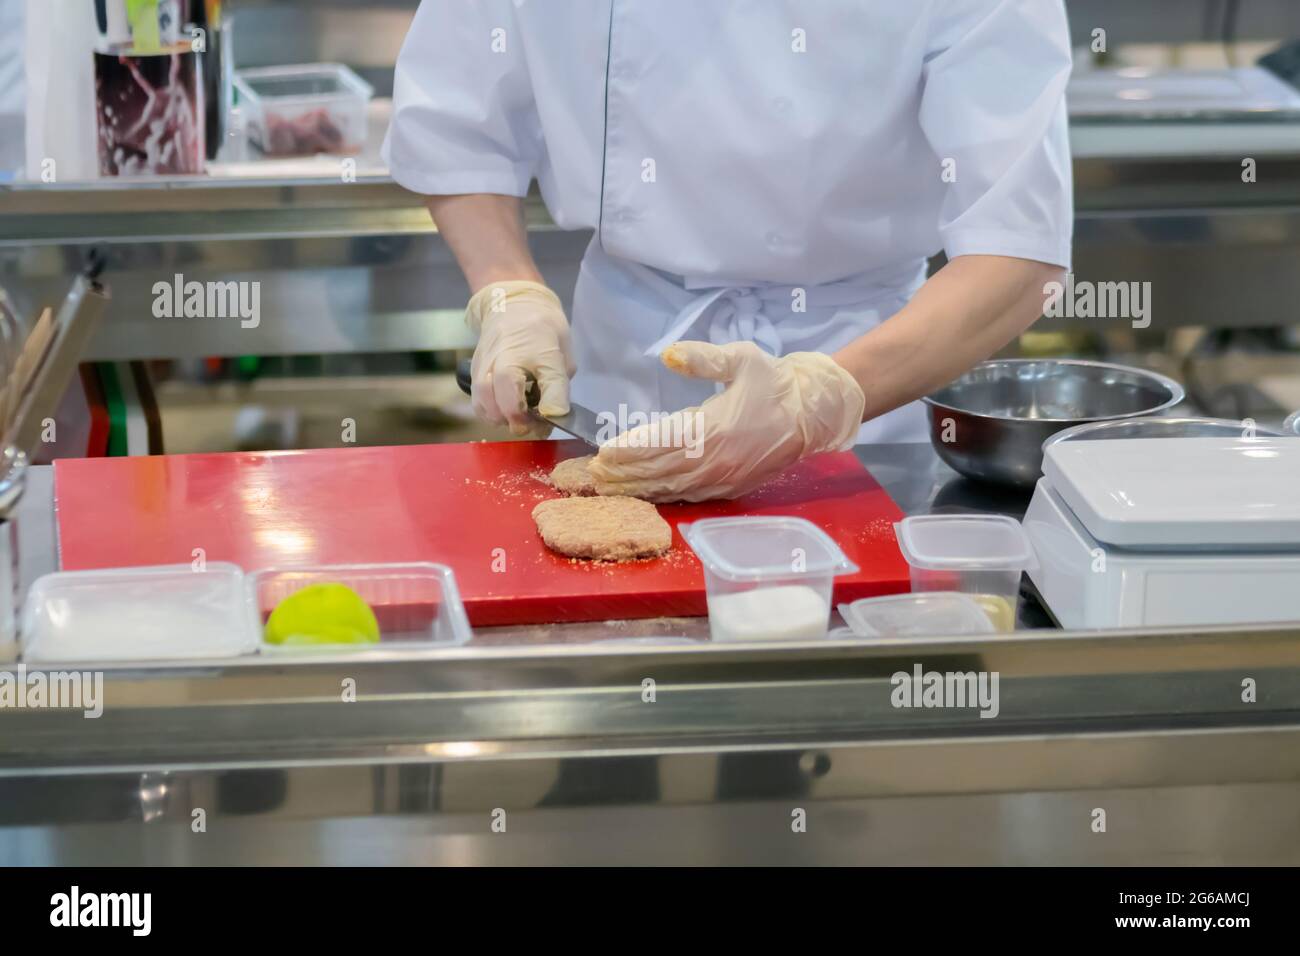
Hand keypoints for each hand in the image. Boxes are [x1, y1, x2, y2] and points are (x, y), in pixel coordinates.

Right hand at [465, 281, 574, 437]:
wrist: (512, 306)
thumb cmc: (542, 330)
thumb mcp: (561, 352)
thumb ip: (558, 385)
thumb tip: (554, 415)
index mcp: (536, 346)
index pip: (548, 380)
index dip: (553, 407)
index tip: (555, 417)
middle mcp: (504, 356)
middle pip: (506, 398)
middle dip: (521, 419)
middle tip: (536, 423)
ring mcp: (485, 364)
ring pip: (486, 404)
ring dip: (504, 419)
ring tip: (519, 418)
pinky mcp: (473, 371)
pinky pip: (478, 402)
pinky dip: (490, 414)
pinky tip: (504, 412)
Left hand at [588, 341, 864, 501]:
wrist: (812, 413)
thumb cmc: (774, 382)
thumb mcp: (740, 359)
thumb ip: (702, 358)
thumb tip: (668, 355)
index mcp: (716, 429)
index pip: (661, 444)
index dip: (630, 451)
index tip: (603, 452)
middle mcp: (717, 461)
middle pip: (660, 472)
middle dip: (625, 475)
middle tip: (594, 476)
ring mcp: (725, 479)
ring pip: (673, 489)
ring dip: (640, 489)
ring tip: (611, 487)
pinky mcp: (732, 489)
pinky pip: (691, 497)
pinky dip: (665, 496)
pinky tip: (647, 493)